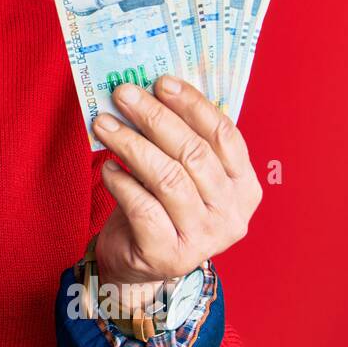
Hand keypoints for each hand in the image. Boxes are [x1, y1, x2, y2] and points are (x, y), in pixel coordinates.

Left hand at [91, 75, 263, 305]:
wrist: (138, 264)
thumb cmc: (161, 208)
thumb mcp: (182, 175)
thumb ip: (180, 141)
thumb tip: (150, 91)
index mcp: (244, 187)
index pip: (224, 136)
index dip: (193, 105)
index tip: (162, 81)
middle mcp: (231, 214)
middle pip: (193, 153)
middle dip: (155, 117)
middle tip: (123, 95)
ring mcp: (203, 238)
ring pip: (167, 178)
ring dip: (131, 144)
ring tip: (104, 124)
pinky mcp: (168, 254)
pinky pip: (143, 207)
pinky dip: (122, 182)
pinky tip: (107, 168)